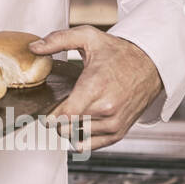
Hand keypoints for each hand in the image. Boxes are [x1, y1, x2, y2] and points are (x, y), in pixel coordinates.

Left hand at [28, 26, 162, 152]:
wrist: (150, 66)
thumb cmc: (118, 53)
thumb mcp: (88, 37)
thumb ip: (58, 40)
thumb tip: (34, 48)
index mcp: (96, 85)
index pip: (66, 115)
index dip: (50, 115)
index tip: (45, 109)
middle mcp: (106, 108)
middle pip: (66, 128)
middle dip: (55, 119)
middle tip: (56, 106)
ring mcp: (113, 123)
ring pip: (75, 137)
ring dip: (67, 127)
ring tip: (71, 111)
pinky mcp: (118, 133)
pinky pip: (89, 146)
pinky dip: (78, 138)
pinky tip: (78, 123)